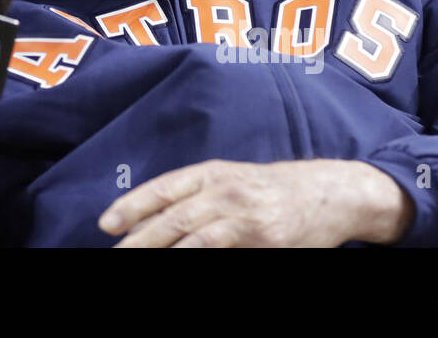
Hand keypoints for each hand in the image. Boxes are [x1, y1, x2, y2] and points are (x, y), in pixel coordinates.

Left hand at [98, 159, 412, 247]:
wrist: (330, 193)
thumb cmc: (273, 189)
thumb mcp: (233, 180)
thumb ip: (198, 197)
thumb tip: (156, 223)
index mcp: (213, 174)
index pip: (163, 189)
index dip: (133, 205)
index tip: (107, 223)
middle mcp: (226, 192)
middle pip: (173, 219)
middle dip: (139, 240)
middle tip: (116, 253)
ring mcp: (246, 218)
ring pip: (194, 240)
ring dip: (164, 252)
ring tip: (137, 260)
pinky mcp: (266, 241)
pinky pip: (223, 253)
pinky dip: (200, 259)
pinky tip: (183, 262)